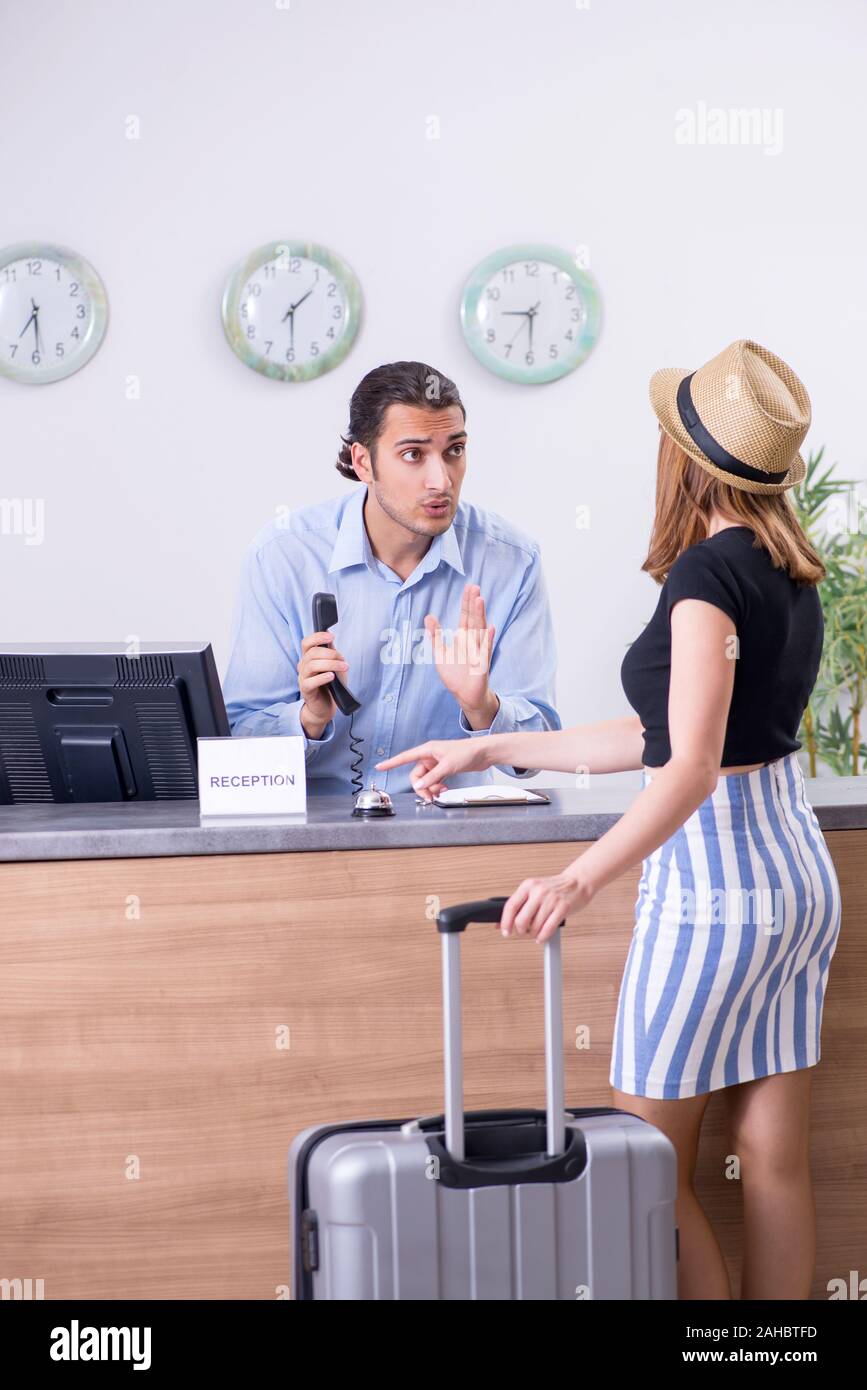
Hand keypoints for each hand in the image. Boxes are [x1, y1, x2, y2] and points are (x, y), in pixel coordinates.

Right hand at [297, 630, 348, 734]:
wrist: (326, 706)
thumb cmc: (331, 686)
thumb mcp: (334, 667)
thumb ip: (331, 654)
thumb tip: (330, 639)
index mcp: (308, 658)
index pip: (307, 642)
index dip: (318, 637)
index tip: (332, 636)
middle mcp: (303, 666)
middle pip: (311, 653)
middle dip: (330, 653)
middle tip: (343, 660)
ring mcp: (302, 678)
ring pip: (311, 665)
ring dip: (330, 664)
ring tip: (344, 667)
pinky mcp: (305, 690)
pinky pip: (310, 682)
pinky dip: (322, 677)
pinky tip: (332, 676)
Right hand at [374, 737, 491, 799]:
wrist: (484, 753)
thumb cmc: (468, 752)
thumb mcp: (448, 766)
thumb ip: (432, 777)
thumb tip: (418, 786)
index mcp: (428, 750)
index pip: (405, 757)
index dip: (391, 763)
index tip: (380, 766)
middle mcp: (430, 756)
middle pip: (417, 775)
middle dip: (421, 787)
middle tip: (429, 796)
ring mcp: (437, 763)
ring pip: (426, 780)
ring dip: (431, 788)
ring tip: (440, 792)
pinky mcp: (444, 769)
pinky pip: (434, 780)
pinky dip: (437, 787)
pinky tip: (444, 789)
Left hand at [426, 584, 494, 719]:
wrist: (465, 695)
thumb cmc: (455, 674)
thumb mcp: (440, 653)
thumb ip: (435, 636)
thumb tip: (428, 616)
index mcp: (464, 637)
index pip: (466, 616)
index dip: (467, 602)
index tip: (469, 587)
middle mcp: (473, 641)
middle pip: (474, 619)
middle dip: (474, 604)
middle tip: (474, 587)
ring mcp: (479, 651)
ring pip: (480, 630)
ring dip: (481, 615)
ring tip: (480, 600)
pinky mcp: (482, 664)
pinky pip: (485, 650)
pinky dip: (488, 639)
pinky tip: (491, 628)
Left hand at [499, 870, 593, 943]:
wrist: (578, 882)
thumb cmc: (555, 888)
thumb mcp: (534, 890)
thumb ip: (519, 905)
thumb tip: (500, 924)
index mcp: (528, 885)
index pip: (510, 906)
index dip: (505, 922)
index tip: (505, 932)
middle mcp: (538, 891)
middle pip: (521, 920)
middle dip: (520, 931)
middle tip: (523, 933)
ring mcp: (551, 900)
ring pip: (535, 927)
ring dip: (533, 935)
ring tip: (535, 934)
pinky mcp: (563, 908)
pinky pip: (548, 929)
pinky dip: (542, 937)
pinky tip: (541, 937)